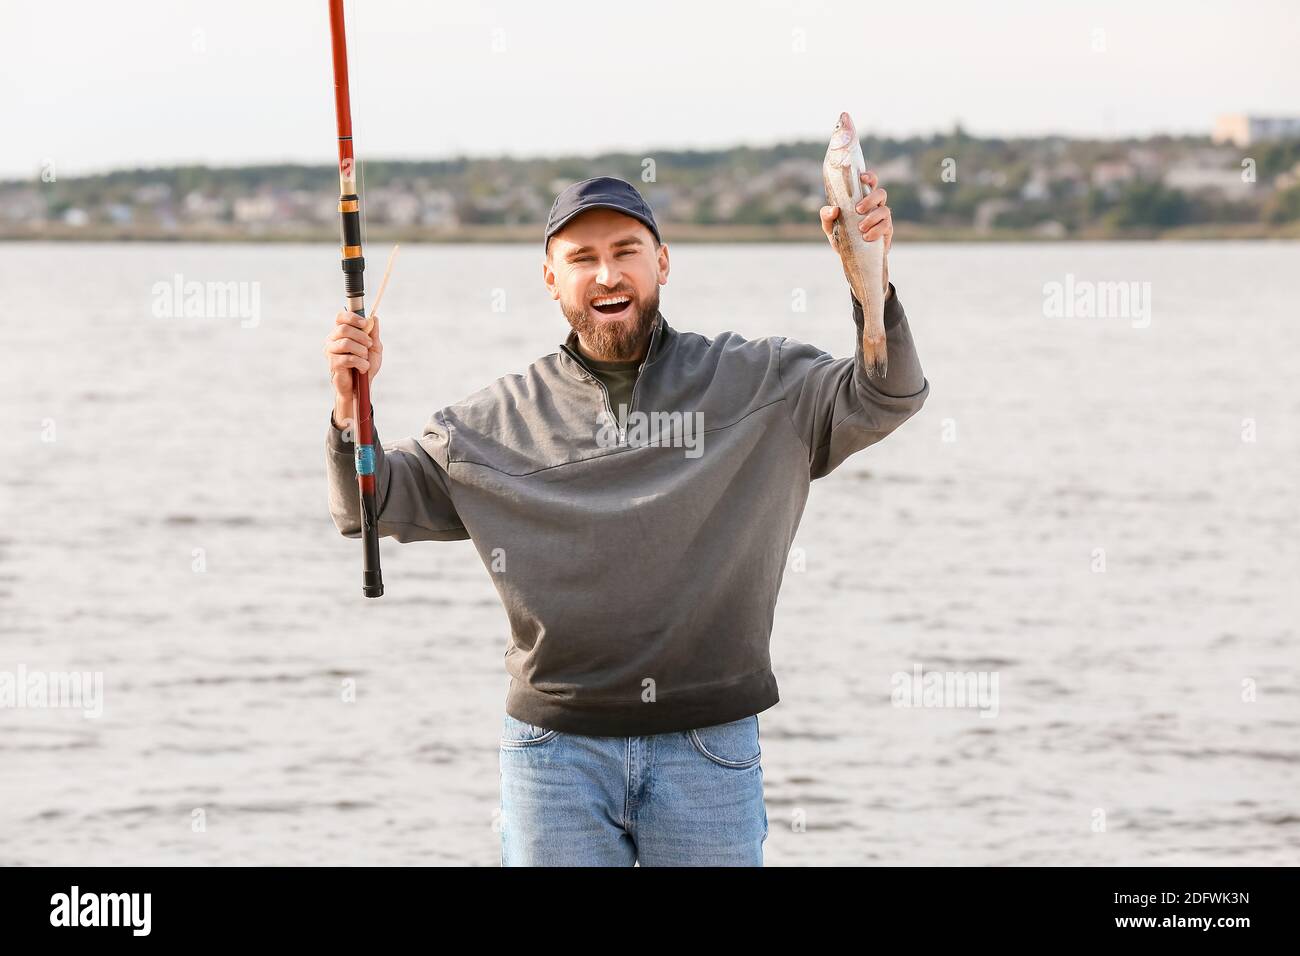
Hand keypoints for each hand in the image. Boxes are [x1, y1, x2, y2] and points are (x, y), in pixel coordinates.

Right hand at [324, 310, 381, 423]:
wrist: (362, 387)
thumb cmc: (366, 366)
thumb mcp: (374, 348)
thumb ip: (373, 333)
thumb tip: (374, 318)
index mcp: (341, 333)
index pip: (340, 317)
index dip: (352, 317)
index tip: (364, 324)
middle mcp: (332, 340)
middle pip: (343, 328)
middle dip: (361, 336)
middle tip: (369, 345)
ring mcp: (331, 352)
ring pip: (346, 343)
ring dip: (362, 351)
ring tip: (365, 359)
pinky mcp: (333, 364)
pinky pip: (349, 358)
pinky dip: (361, 363)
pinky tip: (362, 368)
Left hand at [819, 170, 891, 295]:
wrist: (851, 259)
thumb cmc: (841, 236)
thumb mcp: (829, 226)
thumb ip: (826, 216)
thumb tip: (834, 209)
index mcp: (863, 200)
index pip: (871, 183)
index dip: (870, 177)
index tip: (863, 178)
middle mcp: (875, 207)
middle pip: (881, 193)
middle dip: (870, 199)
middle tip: (858, 209)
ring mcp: (883, 219)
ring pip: (885, 210)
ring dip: (872, 217)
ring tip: (861, 228)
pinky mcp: (887, 232)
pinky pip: (887, 227)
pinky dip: (876, 231)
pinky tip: (867, 237)